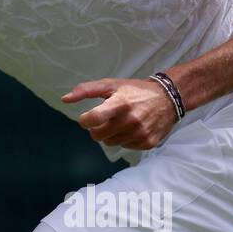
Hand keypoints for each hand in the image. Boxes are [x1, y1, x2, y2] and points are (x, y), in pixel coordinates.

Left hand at [61, 78, 177, 150]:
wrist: (168, 98)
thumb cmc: (135, 91)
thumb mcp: (111, 85)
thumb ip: (86, 90)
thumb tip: (65, 99)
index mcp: (120, 103)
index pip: (93, 118)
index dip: (85, 120)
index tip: (87, 118)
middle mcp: (131, 120)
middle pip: (98, 136)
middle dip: (97, 128)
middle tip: (105, 119)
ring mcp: (140, 133)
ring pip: (110, 143)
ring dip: (111, 134)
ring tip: (121, 122)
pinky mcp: (147, 143)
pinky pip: (125, 146)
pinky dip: (125, 139)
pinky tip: (133, 128)